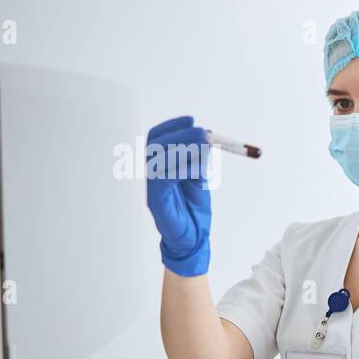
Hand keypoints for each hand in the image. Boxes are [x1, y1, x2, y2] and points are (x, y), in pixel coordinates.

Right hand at [146, 116, 212, 276]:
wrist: (193, 239)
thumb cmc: (194, 209)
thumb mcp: (200, 178)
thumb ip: (199, 160)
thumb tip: (206, 137)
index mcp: (160, 166)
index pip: (157, 138)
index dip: (172, 126)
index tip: (192, 120)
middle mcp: (152, 175)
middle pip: (156, 145)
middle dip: (181, 135)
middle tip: (202, 132)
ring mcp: (152, 188)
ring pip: (159, 159)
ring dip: (184, 148)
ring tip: (205, 146)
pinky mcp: (156, 201)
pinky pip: (164, 179)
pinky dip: (182, 169)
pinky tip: (197, 168)